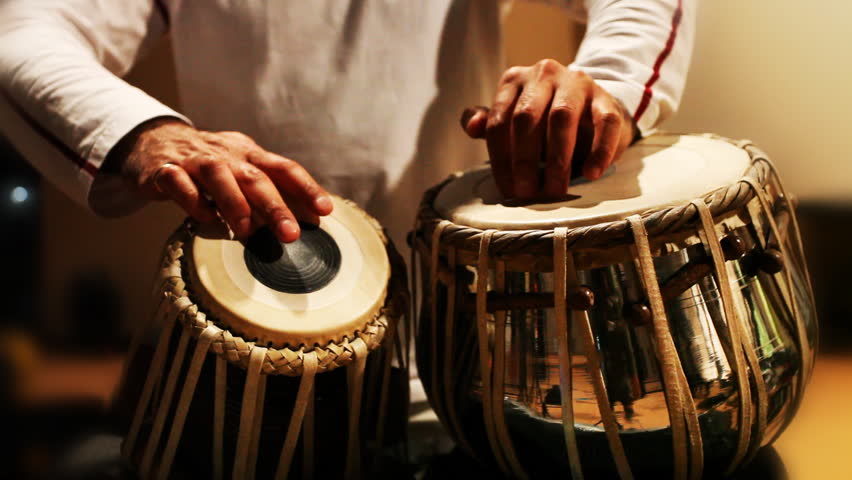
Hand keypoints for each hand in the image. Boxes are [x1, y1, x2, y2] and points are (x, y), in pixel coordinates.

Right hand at [106, 118, 332, 241]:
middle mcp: (225, 155)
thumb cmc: (210, 166)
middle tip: (291, 234)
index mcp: (249, 154)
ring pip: (218, 175)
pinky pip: (177, 182)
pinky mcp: (163, 170)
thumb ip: (270, 193)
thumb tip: (308, 221)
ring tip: (246, 231)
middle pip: (254, 177)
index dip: (306, 187)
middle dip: (275, 206)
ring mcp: (193, 160)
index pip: (283, 168)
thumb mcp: (242, 172)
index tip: (325, 211)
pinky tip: (204, 217)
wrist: (154, 142)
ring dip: (234, 203)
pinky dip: (192, 200)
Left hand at [460, 59, 636, 199]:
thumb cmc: (543, 123)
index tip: (508, 189)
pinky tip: (591, 173)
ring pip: (562, 117)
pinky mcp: (605, 98)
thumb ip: (489, 125)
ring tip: (555, 190)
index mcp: (515, 80)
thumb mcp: (512, 122)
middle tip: (528, 194)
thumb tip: (471, 126)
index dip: (501, 159)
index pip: (499, 121)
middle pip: (527, 118)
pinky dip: (598, 151)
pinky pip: (604, 123)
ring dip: (557, 160)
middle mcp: (543, 74)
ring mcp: (576, 82)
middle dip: (525, 161)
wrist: (591, 112)